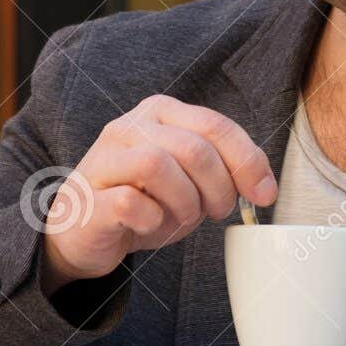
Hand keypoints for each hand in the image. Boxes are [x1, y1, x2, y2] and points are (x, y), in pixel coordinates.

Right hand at [40, 95, 277, 294]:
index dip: (248, 162)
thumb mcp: (189, 181)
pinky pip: (132, 203)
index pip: (216, 126)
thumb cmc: (142, 202)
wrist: (82, 232)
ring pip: (159, 165)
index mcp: (160, 113)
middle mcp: (130, 126)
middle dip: (219, 188)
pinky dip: (152, 221)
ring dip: (185, 203)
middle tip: (216, 212)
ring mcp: (105, 158)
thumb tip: (264, 186)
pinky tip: (149, 225)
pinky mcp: (89, 196)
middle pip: (194, 148)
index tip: (264, 195)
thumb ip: (222, 170)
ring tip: (182, 218)